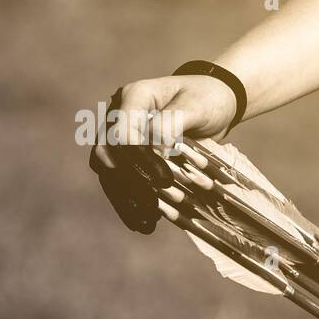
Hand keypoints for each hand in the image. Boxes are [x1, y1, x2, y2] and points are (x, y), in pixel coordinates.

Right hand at [89, 75, 238, 232]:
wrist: (210, 102)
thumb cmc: (206, 100)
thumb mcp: (196, 107)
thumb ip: (173, 123)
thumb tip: (158, 148)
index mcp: (134, 96)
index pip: (123, 132)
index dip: (139, 159)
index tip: (164, 181)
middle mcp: (118, 115)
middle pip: (107, 153)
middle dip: (131, 182)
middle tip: (155, 206)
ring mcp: (120, 136)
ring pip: (109, 171)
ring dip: (127, 197)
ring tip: (147, 222)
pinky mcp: (129, 155)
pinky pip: (121, 180)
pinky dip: (131, 201)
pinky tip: (145, 222)